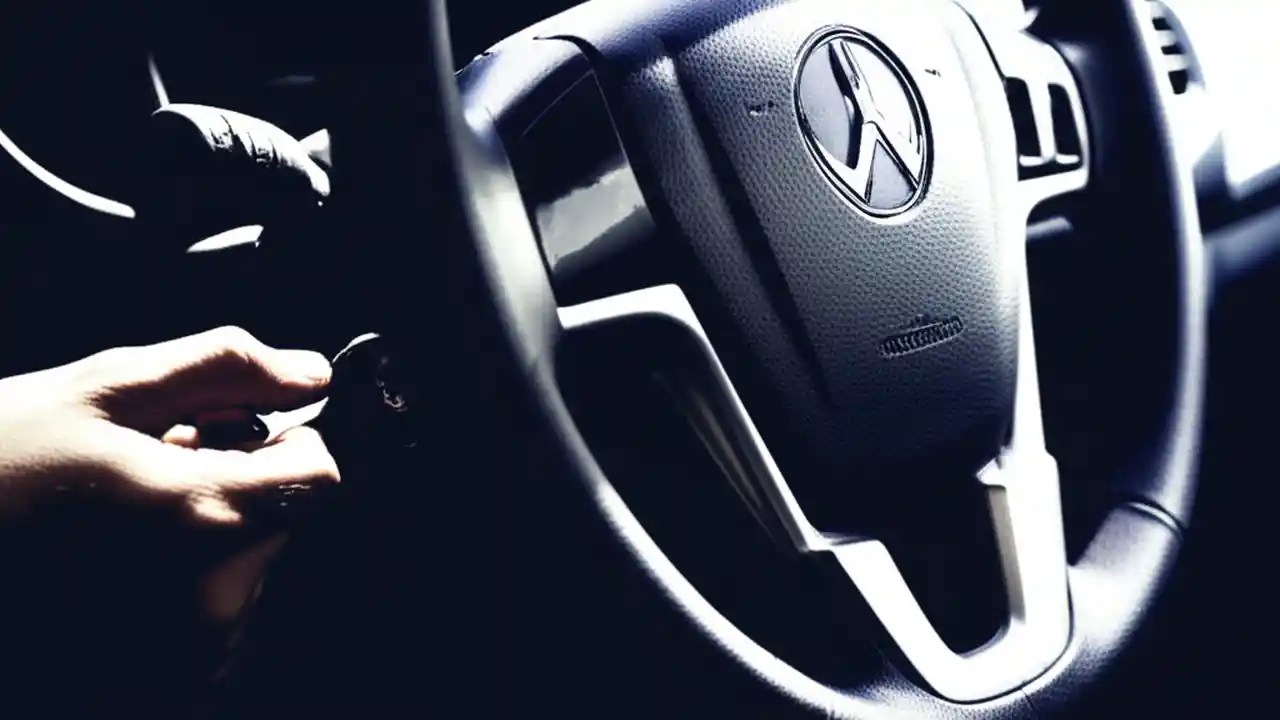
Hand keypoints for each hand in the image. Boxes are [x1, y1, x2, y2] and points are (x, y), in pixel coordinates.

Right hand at [0, 327, 338, 706]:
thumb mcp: (101, 390)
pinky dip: (182, 572)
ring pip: (246, 561)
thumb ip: (223, 370)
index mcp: (207, 517)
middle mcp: (212, 598)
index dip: (286, 438)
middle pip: (282, 518)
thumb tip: (309, 372)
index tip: (237, 426)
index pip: (320, 474)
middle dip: (235, 478)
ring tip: (120, 510)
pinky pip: (209, 608)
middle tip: (153, 462)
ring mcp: (186, 648)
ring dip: (206, 525)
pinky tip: (116, 551)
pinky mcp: (165, 674)